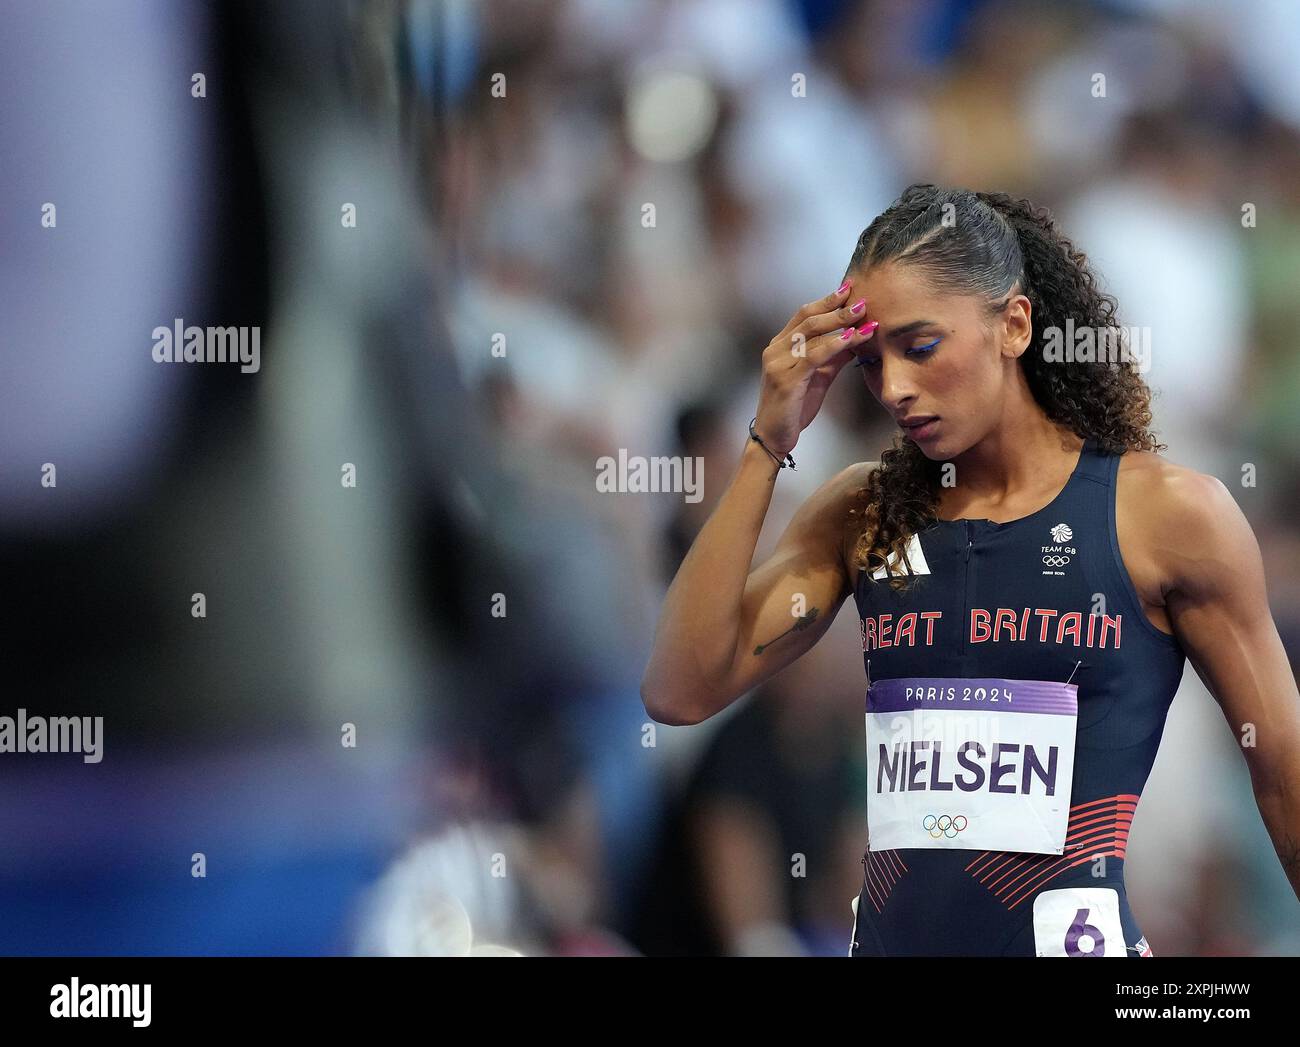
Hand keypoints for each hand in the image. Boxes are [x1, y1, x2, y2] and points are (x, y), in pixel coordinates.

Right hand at [752, 282, 877, 456]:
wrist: (775, 437)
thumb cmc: (794, 408)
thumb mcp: (819, 377)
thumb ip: (834, 356)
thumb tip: (858, 336)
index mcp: (780, 346)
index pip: (804, 315)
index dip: (827, 300)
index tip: (850, 289)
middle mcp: (775, 350)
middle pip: (807, 318)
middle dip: (836, 307)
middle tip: (862, 300)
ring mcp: (777, 363)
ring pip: (811, 333)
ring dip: (840, 323)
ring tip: (863, 315)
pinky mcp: (785, 379)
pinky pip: (813, 356)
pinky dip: (835, 345)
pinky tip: (852, 339)